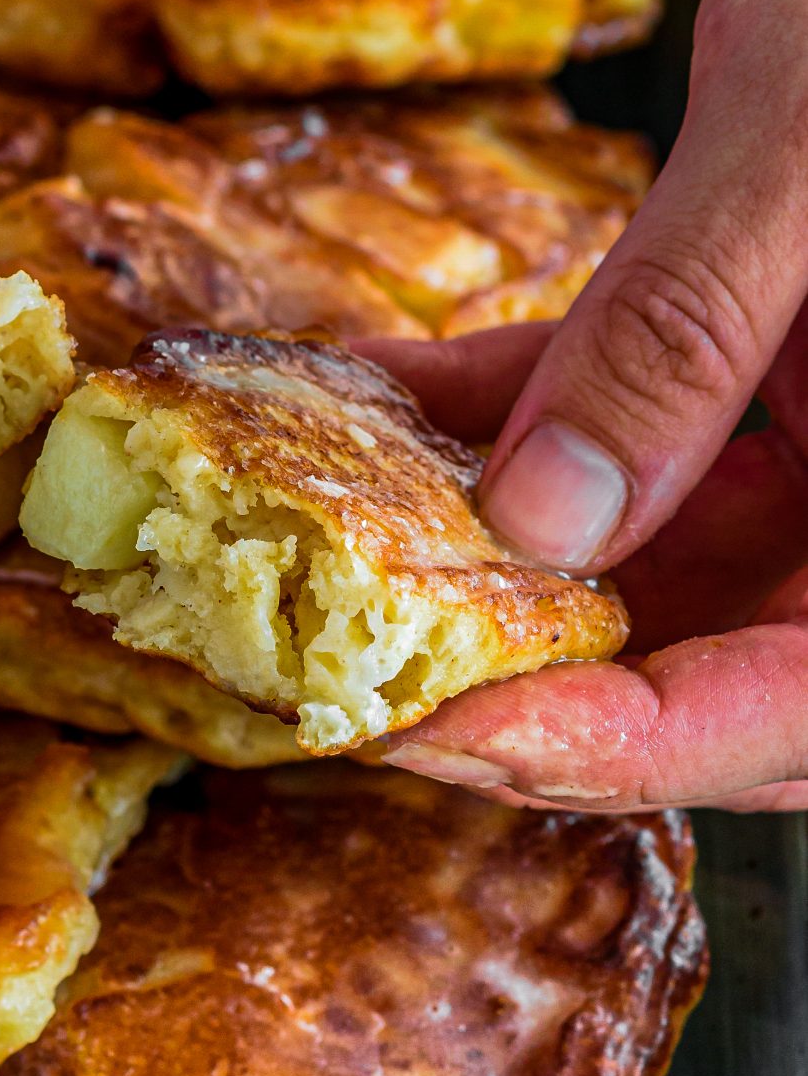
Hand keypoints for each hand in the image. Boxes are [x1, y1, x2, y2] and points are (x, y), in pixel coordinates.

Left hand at [360, 0, 807, 814]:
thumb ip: (687, 332)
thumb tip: (536, 518)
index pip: (782, 713)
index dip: (604, 744)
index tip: (428, 730)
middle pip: (702, 673)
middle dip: (516, 691)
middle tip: (335, 674)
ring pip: (638, 566)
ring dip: (472, 565)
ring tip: (314, 561)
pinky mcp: (742, 360)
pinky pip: (604, 424)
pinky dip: (485, 424)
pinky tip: (357, 412)